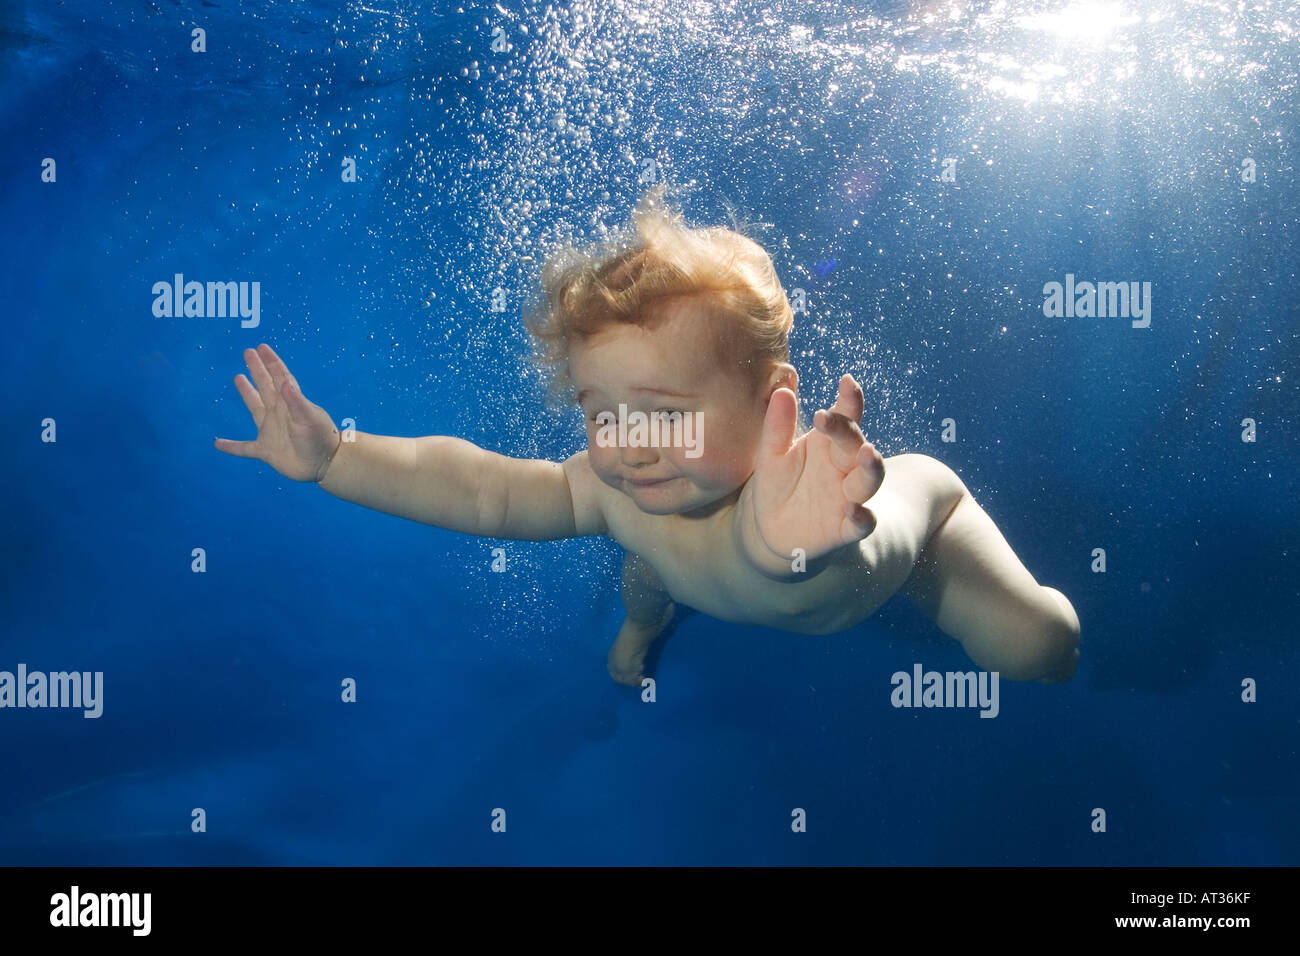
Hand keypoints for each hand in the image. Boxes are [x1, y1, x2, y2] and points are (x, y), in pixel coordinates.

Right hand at [214, 343, 340, 482]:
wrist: (324, 465)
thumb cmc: (320, 439)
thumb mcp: (309, 418)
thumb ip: (296, 401)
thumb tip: (284, 382)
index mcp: (290, 403)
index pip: (279, 377)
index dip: (271, 362)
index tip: (261, 347)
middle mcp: (279, 413)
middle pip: (265, 386)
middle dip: (257, 369)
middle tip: (248, 352)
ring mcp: (271, 431)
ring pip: (255, 408)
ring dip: (247, 393)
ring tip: (238, 377)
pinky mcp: (265, 450)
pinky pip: (244, 448)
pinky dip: (231, 446)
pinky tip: (217, 443)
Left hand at [736, 373, 884, 575]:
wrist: (770, 529)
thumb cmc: (777, 484)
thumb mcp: (771, 454)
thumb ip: (778, 425)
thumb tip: (783, 391)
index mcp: (829, 443)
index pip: (845, 416)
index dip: (850, 399)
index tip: (846, 380)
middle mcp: (845, 467)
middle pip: (856, 444)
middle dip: (848, 432)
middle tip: (828, 418)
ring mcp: (849, 496)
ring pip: (870, 480)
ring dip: (872, 467)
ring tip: (866, 453)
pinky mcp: (846, 528)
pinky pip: (863, 523)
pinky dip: (862, 517)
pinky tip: (854, 510)